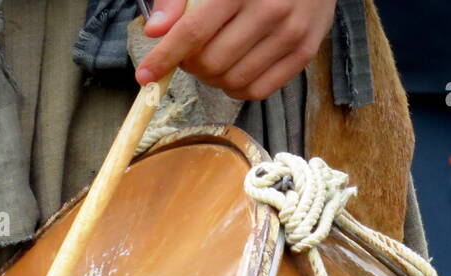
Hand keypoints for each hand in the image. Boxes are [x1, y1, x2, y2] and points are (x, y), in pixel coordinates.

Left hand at [137, 0, 337, 101]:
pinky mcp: (305, 52)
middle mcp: (268, 10)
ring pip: (233, 81)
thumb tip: (155, 31)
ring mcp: (290, 34)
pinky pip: (260, 90)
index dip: (165, 57)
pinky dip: (237, 88)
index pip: (193, 32)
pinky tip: (233, 72)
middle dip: (190, 65)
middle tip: (188, 54)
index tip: (145, 76)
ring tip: (212, 61)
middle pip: (211, 62)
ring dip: (212, 79)